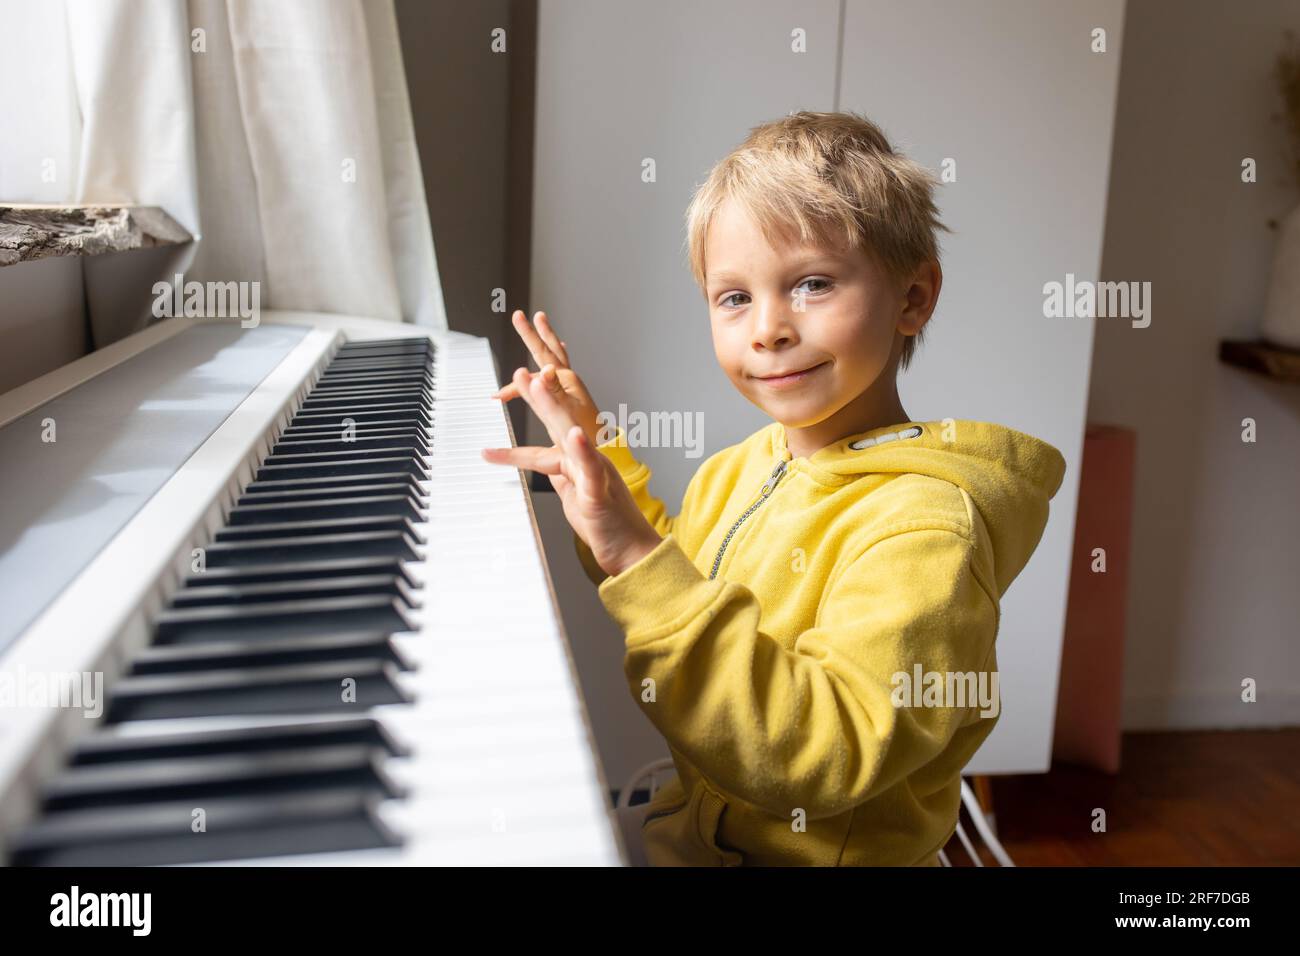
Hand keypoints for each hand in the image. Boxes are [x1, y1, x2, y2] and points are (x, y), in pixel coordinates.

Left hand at [482, 364, 660, 578]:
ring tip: (538, 384)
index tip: (520, 382)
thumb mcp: (574, 498)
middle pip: (559, 422)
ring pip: (571, 437)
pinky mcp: (600, 492)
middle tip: (522, 371)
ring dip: (554, 409)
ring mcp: (596, 473)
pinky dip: (583, 451)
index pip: (552, 431)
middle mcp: (589, 460)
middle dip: (539, 395)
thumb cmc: (607, 527)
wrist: (635, 553)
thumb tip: (545, 466)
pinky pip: (591, 469)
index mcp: (580, 461)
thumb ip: (562, 478)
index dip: (537, 406)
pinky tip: (575, 435)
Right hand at [491, 310, 601, 444]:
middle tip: (519, 315)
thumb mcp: (565, 411)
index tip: (498, 396)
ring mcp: (570, 384)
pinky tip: (551, 359)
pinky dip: (553, 358)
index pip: (535, 371)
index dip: (515, 383)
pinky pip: (559, 368)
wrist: (602, 444)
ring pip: (553, 355)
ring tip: (540, 321)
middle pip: (546, 349)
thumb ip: (553, 391)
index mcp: (566, 380)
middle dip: (532, 332)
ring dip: (545, 338)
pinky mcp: (570, 392)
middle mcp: (568, 378)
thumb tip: (543, 370)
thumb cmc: (585, 432)